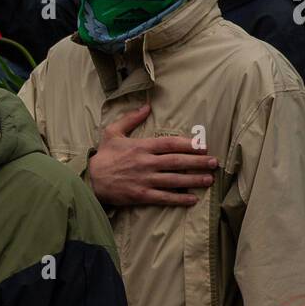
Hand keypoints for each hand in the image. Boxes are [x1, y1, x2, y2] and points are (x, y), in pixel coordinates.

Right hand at [86, 104, 217, 206]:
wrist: (90, 179)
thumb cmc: (103, 156)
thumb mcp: (113, 132)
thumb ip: (131, 118)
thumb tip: (147, 106)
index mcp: (141, 146)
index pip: (170, 144)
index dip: (189, 144)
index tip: (203, 145)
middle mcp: (146, 163)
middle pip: (177, 162)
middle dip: (198, 162)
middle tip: (214, 162)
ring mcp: (145, 180)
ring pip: (175, 180)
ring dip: (194, 180)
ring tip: (209, 179)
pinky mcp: (141, 195)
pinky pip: (164, 198)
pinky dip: (179, 199)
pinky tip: (192, 199)